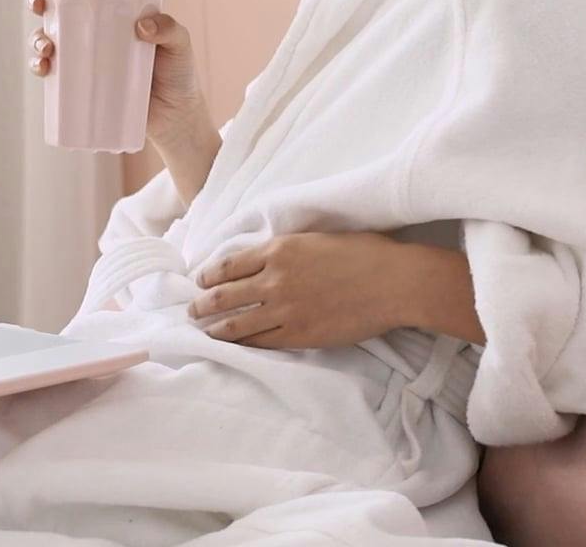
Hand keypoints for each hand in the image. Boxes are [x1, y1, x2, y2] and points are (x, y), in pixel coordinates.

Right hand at [27, 0, 209, 145]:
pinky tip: (42, 68)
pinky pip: (53, 75)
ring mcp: (87, 60)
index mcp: (114, 14)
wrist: (176, 118)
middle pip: (56, 11)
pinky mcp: (83, 87)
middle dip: (38, 3)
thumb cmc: (180, 74)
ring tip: (46, 46)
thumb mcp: (180, 44)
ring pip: (49, 40)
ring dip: (36, 38)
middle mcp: (95, 33)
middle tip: (40, 5)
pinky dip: (41, 68)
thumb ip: (169, 30)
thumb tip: (141, 25)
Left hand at [189, 232, 420, 349]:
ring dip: (215, 328)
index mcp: (279, 250)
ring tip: (204, 331)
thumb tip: (268, 259)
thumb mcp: (318, 239)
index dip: (208, 275)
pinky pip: (260, 342)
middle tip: (192, 310)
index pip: (228, 265)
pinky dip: (242, 345)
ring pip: (236, 323)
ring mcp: (285, 309)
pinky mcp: (299, 334)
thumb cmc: (365, 253)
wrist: (393, 282)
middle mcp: (274, 279)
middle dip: (202, 304)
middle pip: (224, 296)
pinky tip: (234, 346)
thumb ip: (289, 249)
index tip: (199, 281)